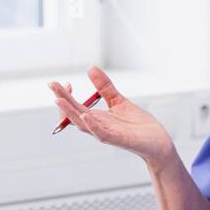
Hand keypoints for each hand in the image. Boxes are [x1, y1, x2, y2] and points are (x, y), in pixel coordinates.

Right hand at [49, 66, 175, 164]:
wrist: (158, 141)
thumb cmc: (138, 125)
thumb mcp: (119, 101)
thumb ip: (105, 87)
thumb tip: (90, 68)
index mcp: (96, 118)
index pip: (74, 107)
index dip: (66, 95)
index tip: (64, 82)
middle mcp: (97, 126)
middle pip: (73, 113)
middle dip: (62, 99)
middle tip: (52, 85)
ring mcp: (106, 134)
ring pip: (82, 123)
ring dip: (69, 112)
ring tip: (59, 100)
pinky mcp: (117, 139)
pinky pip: (101, 133)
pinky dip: (92, 125)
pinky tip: (85, 114)